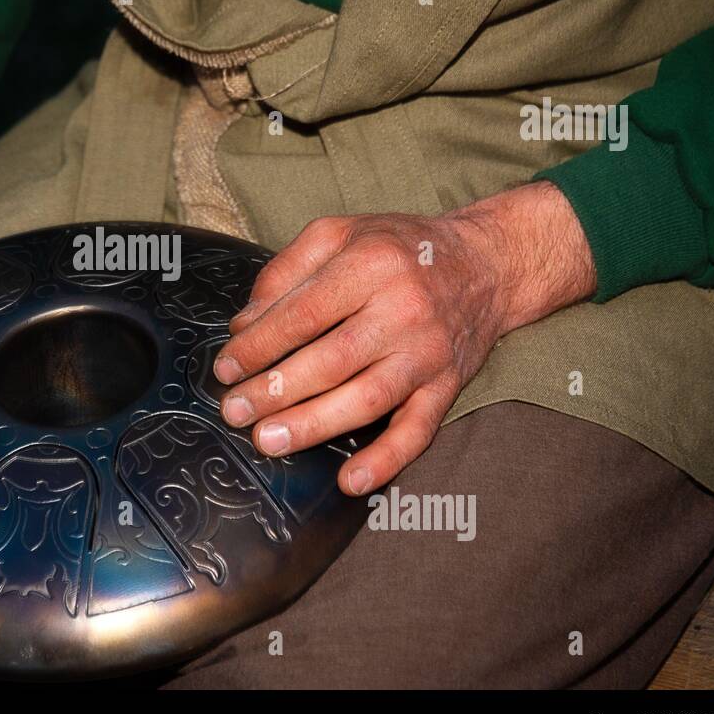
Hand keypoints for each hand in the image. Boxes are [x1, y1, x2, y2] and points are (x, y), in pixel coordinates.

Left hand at [214, 181, 595, 494]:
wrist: (487, 263)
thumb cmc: (401, 248)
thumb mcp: (339, 233)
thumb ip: (285, 272)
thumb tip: (243, 326)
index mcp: (370, 266)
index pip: (303, 313)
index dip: (259, 345)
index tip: (226, 368)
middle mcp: (403, 310)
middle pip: (330, 359)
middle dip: (275, 390)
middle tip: (235, 411)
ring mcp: (428, 352)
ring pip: (367, 398)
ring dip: (314, 425)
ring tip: (269, 441)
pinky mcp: (448, 386)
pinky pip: (418, 429)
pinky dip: (386, 460)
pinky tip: (349, 480)